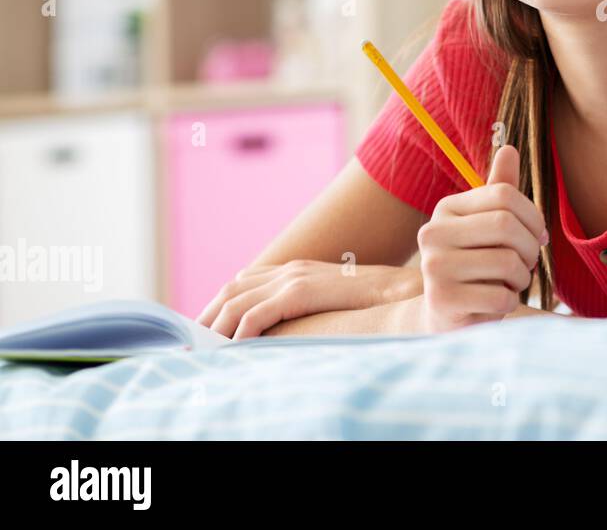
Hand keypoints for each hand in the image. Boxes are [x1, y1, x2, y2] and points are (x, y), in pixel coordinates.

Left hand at [197, 261, 421, 339]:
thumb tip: (283, 333)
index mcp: (293, 269)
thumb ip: (305, 307)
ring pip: (238, 301)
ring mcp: (294, 277)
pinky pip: (259, 314)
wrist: (401, 292)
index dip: (217, 306)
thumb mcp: (330, 300)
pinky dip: (241, 332)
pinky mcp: (302, 291)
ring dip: (217, 327)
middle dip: (207, 317)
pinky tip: (235, 348)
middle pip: (231, 290)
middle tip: (192, 344)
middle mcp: (288, 268)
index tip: (204, 331)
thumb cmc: (371, 304)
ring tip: (205, 350)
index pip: (240, 283)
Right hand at [417, 144, 548, 333]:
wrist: (445, 315)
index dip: (533, 216)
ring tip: (510, 282)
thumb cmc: (476, 263)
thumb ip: (500, 190)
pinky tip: (496, 302)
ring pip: (508, 262)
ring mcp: (434, 267)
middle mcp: (432, 233)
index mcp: (446, 208)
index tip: (538, 235)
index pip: (505, 196)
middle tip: (528, 262)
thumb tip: (508, 148)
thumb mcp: (487, 225)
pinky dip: (509, 301)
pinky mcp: (442, 301)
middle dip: (530, 248)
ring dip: (521, 277)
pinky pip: (501, 296)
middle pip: (507, 226)